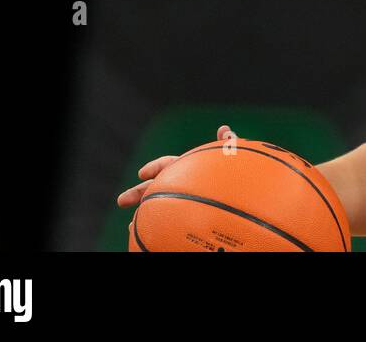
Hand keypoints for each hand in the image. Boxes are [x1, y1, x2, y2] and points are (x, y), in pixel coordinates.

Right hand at [116, 125, 236, 229]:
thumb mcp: (234, 160)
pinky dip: (155, 230)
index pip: (168, 165)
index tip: (142, 174)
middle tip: (121, 201)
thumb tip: (224, 128)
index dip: (155, 168)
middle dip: (136, 193)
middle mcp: (181, 186)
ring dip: (142, 215)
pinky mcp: (184, 221)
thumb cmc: (240, 177)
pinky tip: (147, 237)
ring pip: (155, 209)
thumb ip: (228, 147)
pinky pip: (165, 226)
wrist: (244, 202)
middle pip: (154, 188)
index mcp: (189, 170)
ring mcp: (180, 205)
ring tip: (133, 225)